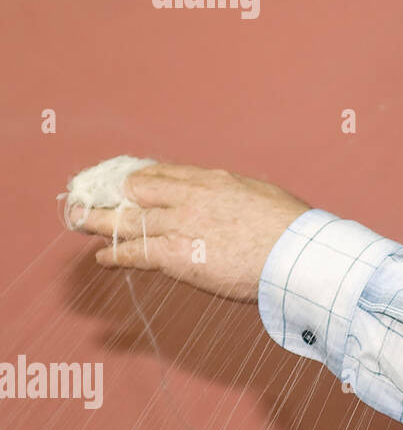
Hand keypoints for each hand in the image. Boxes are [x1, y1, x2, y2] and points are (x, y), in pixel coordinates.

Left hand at [68, 164, 311, 301]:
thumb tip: (231, 202)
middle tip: (87, 196)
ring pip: (128, 221)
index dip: (137, 178)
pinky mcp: (177, 256)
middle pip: (136, 191)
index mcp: (213, 180)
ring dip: (99, 222)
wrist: (295, 254)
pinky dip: (115, 255)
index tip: (124, 183)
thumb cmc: (290, 229)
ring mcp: (181, 226)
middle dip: (108, 194)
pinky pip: (135, 253)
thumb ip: (235, 195)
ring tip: (79, 221)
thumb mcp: (260, 195)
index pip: (162, 173)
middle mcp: (191, 198)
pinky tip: (103, 257)